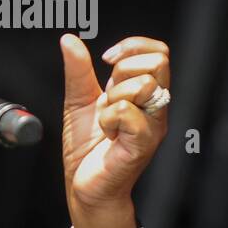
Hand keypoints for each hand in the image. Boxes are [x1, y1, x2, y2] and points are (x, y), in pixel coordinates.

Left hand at [59, 34, 169, 227]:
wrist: (84, 188)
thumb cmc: (87, 149)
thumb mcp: (78, 101)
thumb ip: (77, 70)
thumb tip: (69, 39)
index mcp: (143, 93)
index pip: (158, 52)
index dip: (133, 46)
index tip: (106, 60)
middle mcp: (154, 107)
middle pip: (158, 62)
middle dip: (123, 70)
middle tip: (107, 94)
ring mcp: (152, 126)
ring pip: (142, 85)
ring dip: (113, 98)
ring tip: (106, 120)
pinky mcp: (143, 144)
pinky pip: (127, 112)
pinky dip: (108, 119)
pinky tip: (107, 134)